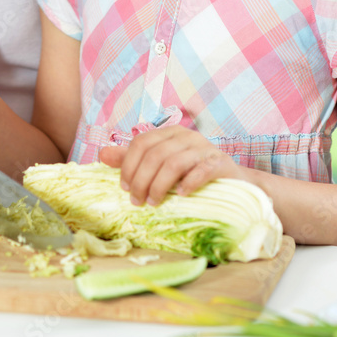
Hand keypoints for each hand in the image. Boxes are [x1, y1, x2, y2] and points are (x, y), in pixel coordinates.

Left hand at [99, 125, 246, 205]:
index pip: (141, 143)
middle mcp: (186, 136)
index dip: (128, 165)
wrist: (233, 182)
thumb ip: (133, 159)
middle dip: (141, 180)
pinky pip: (202, 169)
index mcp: (169, 133)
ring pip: (174, 162)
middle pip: (155, 154)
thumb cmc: (192, 173)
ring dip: (160, 185)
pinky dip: (189, 182)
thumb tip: (102, 153)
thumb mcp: (160, 165)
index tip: (124, 188)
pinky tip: (181, 195)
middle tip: (137, 202)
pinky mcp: (220, 162)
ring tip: (153, 202)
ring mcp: (204, 147)